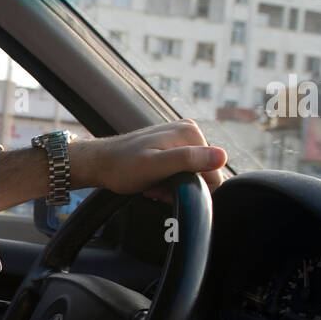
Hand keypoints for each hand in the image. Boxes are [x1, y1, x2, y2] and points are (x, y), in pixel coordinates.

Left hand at [73, 119, 226, 201]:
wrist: (99, 163)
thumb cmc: (122, 167)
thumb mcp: (155, 166)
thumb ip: (188, 160)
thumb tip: (221, 157)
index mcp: (191, 133)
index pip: (214, 173)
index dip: (192, 188)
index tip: (167, 188)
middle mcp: (189, 131)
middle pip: (202, 173)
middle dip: (181, 186)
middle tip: (156, 186)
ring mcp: (180, 138)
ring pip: (190, 174)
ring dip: (172, 185)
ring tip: (152, 183)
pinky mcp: (172, 145)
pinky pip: (180, 170)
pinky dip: (167, 180)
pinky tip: (151, 180)